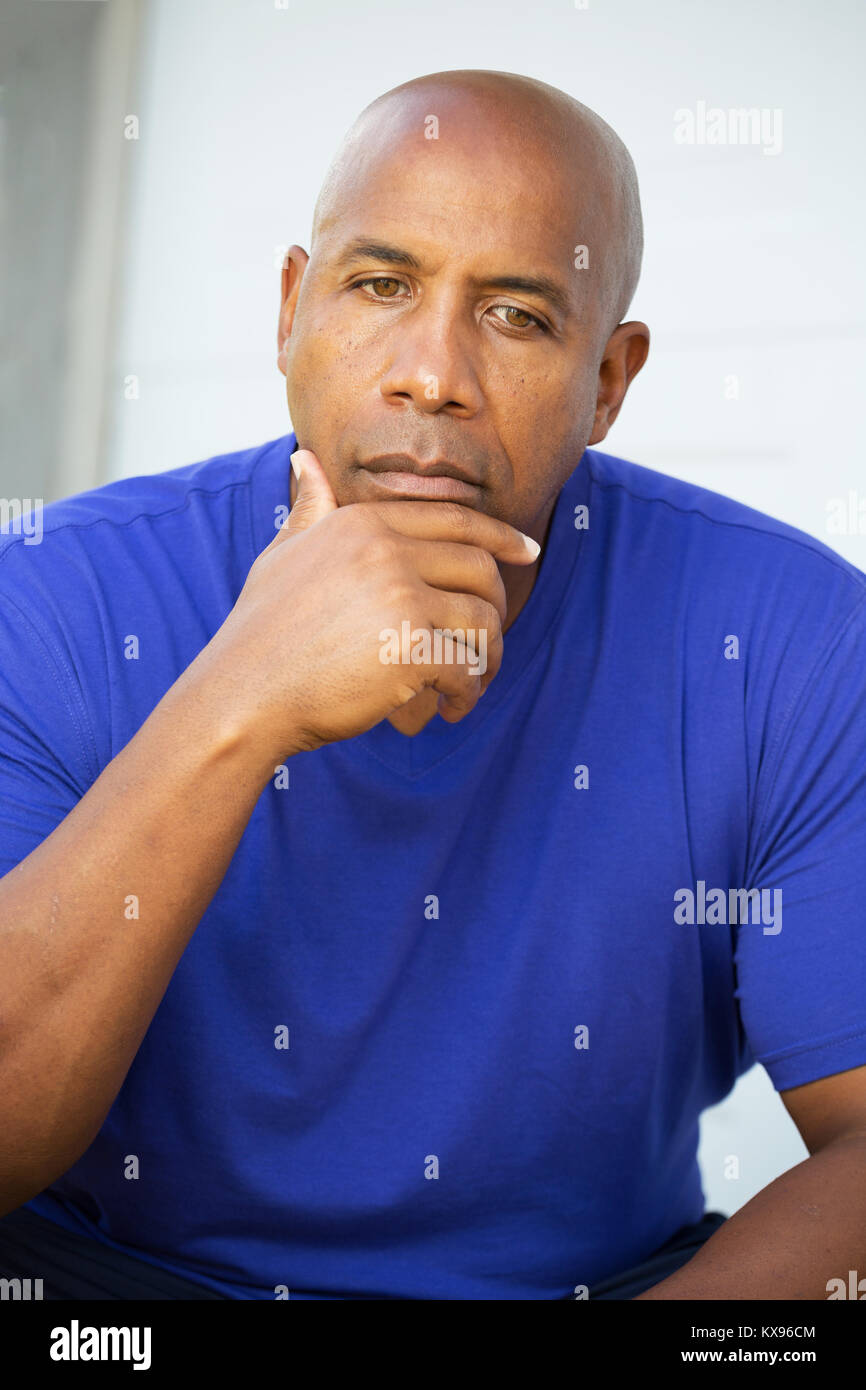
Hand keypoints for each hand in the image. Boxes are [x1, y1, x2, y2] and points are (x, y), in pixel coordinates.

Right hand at [203, 447, 540, 759]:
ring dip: (486, 659)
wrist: (243, 692)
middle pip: (481, 570)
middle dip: (495, 611)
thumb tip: (304, 459)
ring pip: (483, 622)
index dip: (501, 537)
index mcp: (364, 523)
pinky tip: (449, 707)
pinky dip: (466, 693)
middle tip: (486, 646)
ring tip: (469, 683)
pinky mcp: (409, 649)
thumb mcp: (283, 555)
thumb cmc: (262, 630)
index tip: (528, 552)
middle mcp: (385, 551)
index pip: (456, 520)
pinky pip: (466, 668)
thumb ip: (311, 509)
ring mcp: (399, 598)